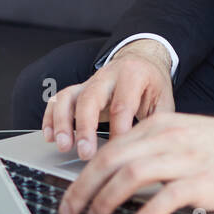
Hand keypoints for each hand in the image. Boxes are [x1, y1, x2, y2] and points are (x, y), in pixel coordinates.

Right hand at [41, 41, 173, 159]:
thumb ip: (157, 123)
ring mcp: (90, 82)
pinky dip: (51, 117)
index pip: (122, 105)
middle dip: (85, 128)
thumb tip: (150, 151)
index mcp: (133, 75)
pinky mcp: (79, 89)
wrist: (142, 60)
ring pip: (69, 97)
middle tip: (85, 153)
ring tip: (63, 146)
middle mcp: (107, 76)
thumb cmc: (153, 84)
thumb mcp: (164, 100)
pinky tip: (50, 137)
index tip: (118, 152)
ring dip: (62, 122)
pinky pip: (58, 99)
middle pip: (90, 98)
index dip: (119, 131)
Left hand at [57, 106, 213, 213]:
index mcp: (159, 126)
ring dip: (106, 200)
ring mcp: (185, 158)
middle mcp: (168, 138)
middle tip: (70, 211)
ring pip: (131, 174)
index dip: (83, 175)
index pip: (109, 149)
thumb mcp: (183, 133)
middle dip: (83, 189)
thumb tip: (117, 172)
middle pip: (112, 161)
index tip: (71, 196)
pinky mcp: (203, 179)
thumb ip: (152, 147)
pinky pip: (167, 197)